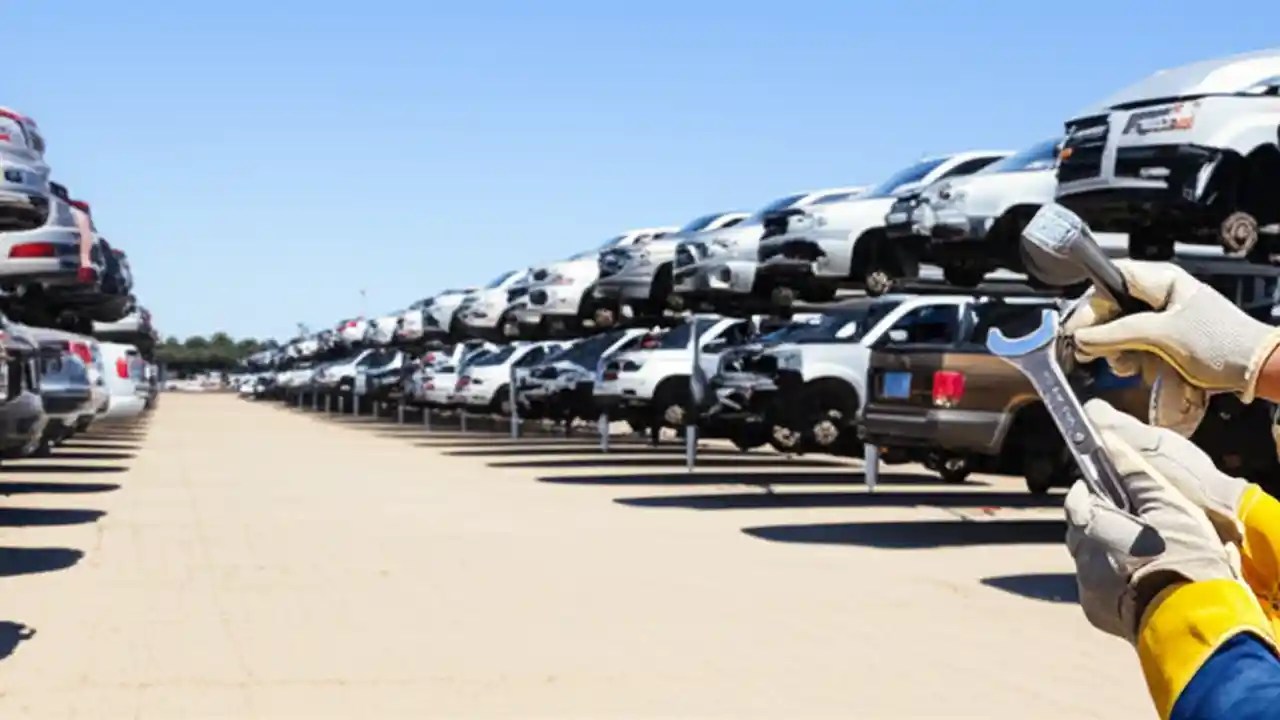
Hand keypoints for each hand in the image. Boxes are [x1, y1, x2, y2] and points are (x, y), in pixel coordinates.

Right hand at [1063, 260, 1279, 401]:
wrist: (1256, 368)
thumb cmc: (1221, 343)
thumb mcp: (1162, 336)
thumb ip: (1117, 334)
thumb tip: (1081, 337)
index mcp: (1163, 281)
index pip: (1111, 278)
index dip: (1090, 302)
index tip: (1077, 327)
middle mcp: (1161, 296)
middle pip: (1113, 308)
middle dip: (1103, 332)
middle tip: (1089, 352)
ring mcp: (1164, 319)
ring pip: (1122, 330)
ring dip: (1117, 350)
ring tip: (1124, 365)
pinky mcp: (1168, 340)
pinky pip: (1138, 346)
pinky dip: (1132, 358)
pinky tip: (1136, 369)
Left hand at [1065, 399, 1239, 641]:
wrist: (1190, 619)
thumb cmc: (1181, 557)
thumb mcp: (1168, 504)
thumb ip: (1134, 472)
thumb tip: (1108, 441)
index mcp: (1091, 525)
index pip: (1077, 499)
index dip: (1093, 492)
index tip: (1114, 492)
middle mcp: (1080, 556)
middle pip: (1082, 530)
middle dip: (1102, 524)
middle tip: (1137, 526)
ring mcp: (1086, 587)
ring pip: (1090, 560)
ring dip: (1110, 554)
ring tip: (1146, 556)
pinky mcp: (1096, 612)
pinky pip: (1099, 588)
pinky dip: (1115, 581)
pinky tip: (1143, 580)